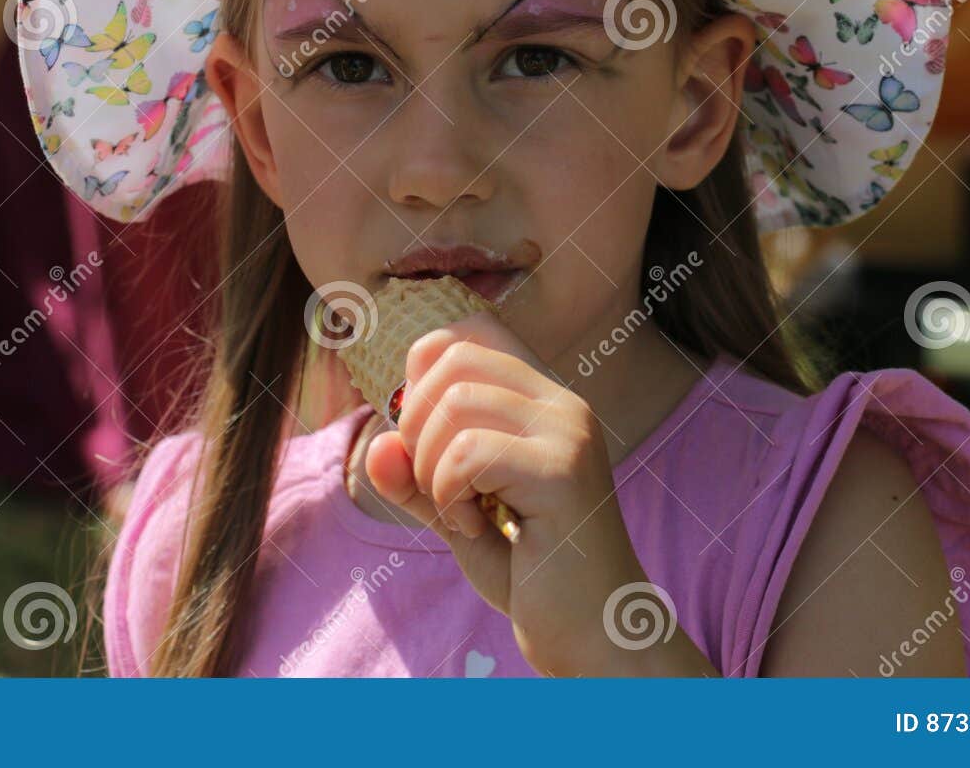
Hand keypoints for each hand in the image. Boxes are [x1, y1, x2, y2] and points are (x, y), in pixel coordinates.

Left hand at [362, 309, 655, 675]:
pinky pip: (467, 452)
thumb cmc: (530, 575)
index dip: (420, 378)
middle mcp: (563, 401)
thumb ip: (414, 477)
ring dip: (431, 465)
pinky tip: (476, 526)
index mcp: (543, 399)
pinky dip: (449, 494)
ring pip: (454, 401)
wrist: (593, 636)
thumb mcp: (455, 514)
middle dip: (416, 424)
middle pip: (452, 359)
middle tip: (437, 487)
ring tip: (459, 510)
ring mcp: (569, 430)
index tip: (426, 446)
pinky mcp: (564, 470)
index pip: (466, 333)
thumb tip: (375, 443)